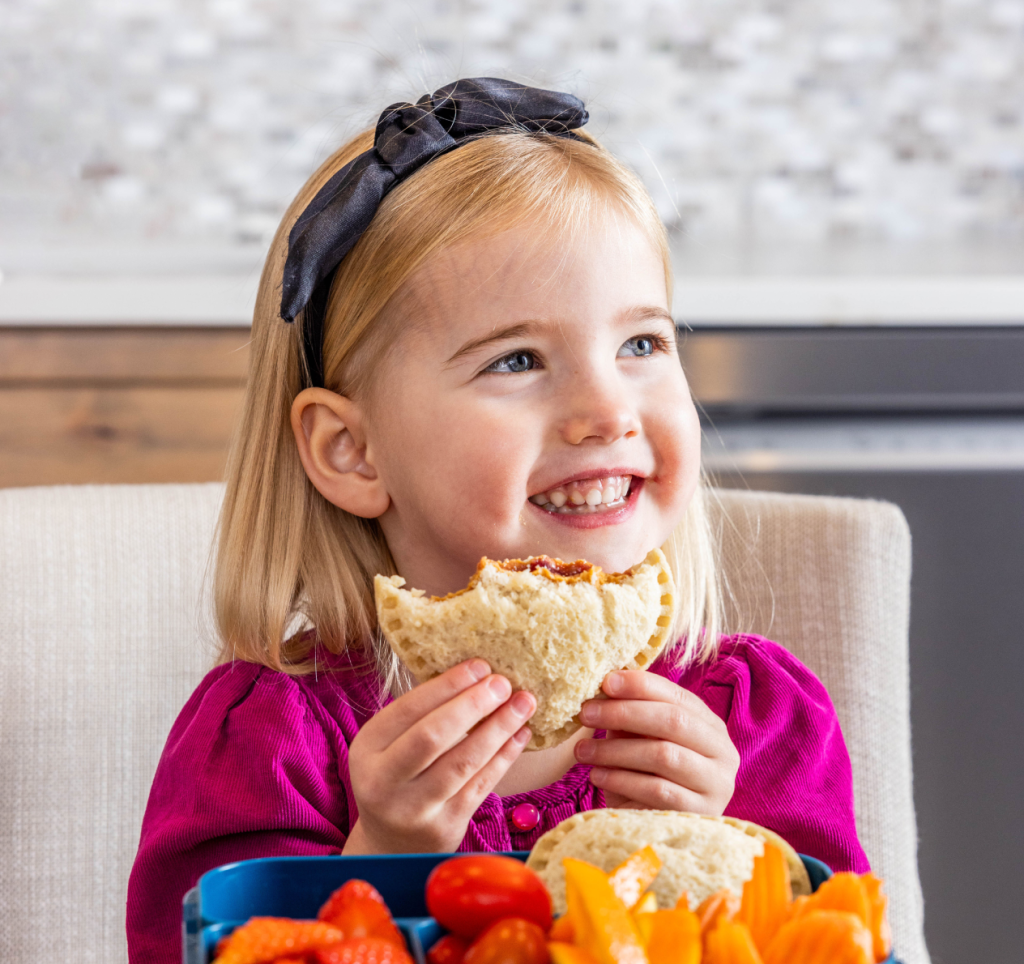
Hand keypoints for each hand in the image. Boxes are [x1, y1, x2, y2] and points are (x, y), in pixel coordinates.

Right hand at [343, 659, 535, 854]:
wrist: (391, 844)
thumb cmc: (398, 777)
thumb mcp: (390, 746)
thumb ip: (421, 715)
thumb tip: (476, 674)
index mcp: (367, 749)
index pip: (409, 709)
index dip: (448, 685)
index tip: (480, 666)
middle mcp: (384, 781)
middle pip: (433, 736)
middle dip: (473, 704)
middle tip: (503, 683)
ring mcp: (415, 809)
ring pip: (463, 762)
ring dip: (498, 728)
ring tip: (524, 703)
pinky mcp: (446, 827)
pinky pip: (482, 785)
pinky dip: (505, 756)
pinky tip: (521, 734)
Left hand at [573, 670, 738, 814]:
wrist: (656, 830)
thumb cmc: (646, 776)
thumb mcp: (640, 740)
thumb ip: (630, 714)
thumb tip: (606, 685)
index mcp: (710, 725)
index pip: (677, 696)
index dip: (641, 685)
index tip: (605, 682)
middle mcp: (722, 752)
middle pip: (673, 721)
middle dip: (624, 713)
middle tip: (586, 713)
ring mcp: (716, 784)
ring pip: (664, 755)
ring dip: (616, 750)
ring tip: (583, 751)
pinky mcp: (700, 813)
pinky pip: (658, 790)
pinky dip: (622, 779)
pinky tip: (597, 776)